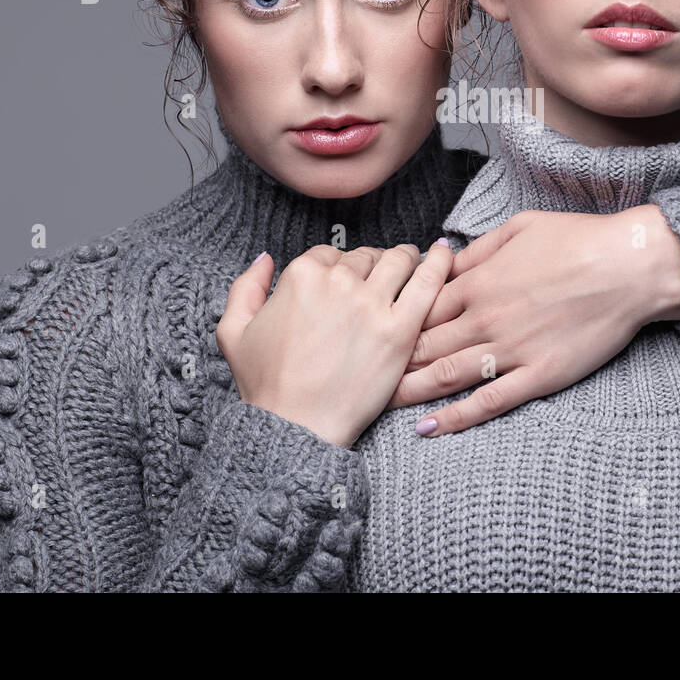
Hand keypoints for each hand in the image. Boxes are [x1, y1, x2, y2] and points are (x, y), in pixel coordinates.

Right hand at [217, 241, 453, 447]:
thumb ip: (246, 286)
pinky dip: (439, 262)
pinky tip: (445, 252)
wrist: (295, 428)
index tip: (348, 281)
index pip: (331, 252)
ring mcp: (371, 304)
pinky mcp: (400, 329)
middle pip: (366, 255)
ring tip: (413, 264)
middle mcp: (338, 282)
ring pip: (399, 260)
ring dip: (406, 258)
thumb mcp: (233, 331)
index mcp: (301, 275)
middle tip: (381, 279)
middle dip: (373, 264)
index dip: (340, 266)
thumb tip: (266, 258)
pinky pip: (428, 282)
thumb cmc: (265, 385)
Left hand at [385, 206, 679, 435]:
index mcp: (477, 281)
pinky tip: (430, 428)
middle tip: (355, 376)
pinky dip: (456, 417)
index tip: (367, 333)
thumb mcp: (518, 228)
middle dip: (386, 362)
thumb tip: (443, 262)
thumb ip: (476, 251)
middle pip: (421, 346)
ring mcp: (510, 350)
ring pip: (445, 377)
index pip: (418, 308)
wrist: (629, 265)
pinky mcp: (538, 375)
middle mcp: (485, 318)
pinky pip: (488, 401)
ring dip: (408, 393)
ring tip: (377, 406)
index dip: (390, 322)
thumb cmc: (578, 239)